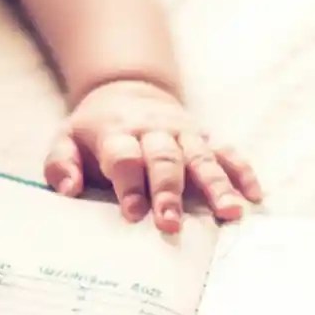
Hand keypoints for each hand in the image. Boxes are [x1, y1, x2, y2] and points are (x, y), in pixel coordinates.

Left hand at [44, 79, 262, 233]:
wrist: (126, 90)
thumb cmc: (95, 130)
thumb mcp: (66, 140)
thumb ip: (61, 165)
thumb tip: (69, 190)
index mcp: (117, 133)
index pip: (125, 157)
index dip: (130, 184)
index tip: (133, 213)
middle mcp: (155, 132)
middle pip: (165, 160)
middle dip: (169, 192)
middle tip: (171, 224)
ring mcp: (184, 135)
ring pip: (202, 158)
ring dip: (217, 186)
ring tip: (230, 213)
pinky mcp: (205, 139)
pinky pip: (228, 153)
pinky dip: (243, 172)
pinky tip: (254, 195)